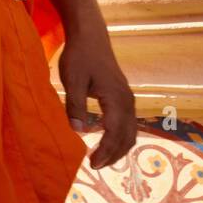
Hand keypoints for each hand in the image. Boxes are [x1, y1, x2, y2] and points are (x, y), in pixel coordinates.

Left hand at [58, 26, 136, 169]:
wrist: (90, 36)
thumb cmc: (79, 56)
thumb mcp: (72, 80)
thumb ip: (75, 105)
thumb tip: (79, 131)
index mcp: (116, 98)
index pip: (115, 133)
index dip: (105, 151)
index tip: (92, 164)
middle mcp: (128, 101)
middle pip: (127, 136)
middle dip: (113, 154)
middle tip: (95, 166)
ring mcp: (128, 99)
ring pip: (130, 131)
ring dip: (118, 148)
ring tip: (101, 159)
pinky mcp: (123, 97)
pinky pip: (127, 123)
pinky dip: (120, 137)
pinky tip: (106, 142)